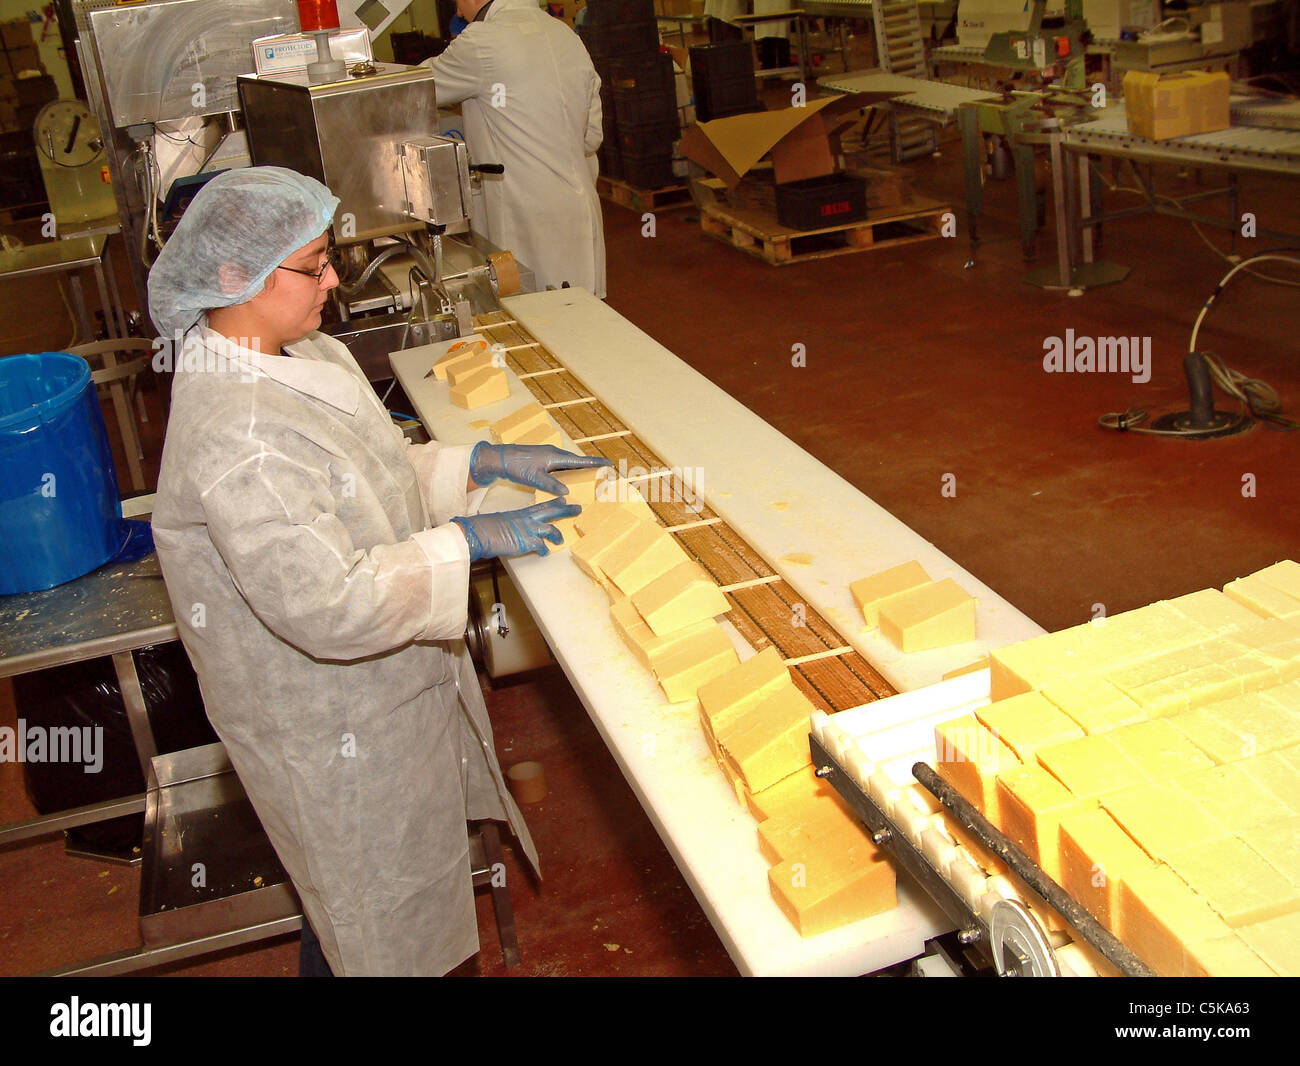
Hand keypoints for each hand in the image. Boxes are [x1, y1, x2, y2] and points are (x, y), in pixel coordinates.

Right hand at [452, 500, 580, 560]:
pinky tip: (544, 553)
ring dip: (558, 536)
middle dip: (567, 510)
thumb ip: (515, 523)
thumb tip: (517, 529)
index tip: (564, 500)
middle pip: (553, 512)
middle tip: (578, 509)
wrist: (482, 532)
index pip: (543, 506)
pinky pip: (542, 546)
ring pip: (552, 530)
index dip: (555, 503)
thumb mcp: (505, 521)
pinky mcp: (528, 542)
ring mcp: (530, 530)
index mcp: (523, 513)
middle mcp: (529, 519)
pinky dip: (544, 550)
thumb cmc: (489, 527)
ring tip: (560, 540)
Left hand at [469, 441, 612, 495]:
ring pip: (569, 463)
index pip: (580, 460)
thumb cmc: (517, 466)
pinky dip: (568, 471)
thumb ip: (551, 485)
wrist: (501, 458)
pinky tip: (569, 478)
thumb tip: (567, 492)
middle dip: (591, 466)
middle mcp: (554, 454)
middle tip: (604, 471)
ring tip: (591, 476)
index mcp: (555, 456)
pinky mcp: (543, 460)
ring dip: (580, 469)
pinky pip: (561, 465)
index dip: (595, 462)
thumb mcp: (534, 478)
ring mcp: (549, 456)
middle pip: (577, 461)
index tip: (609, 463)